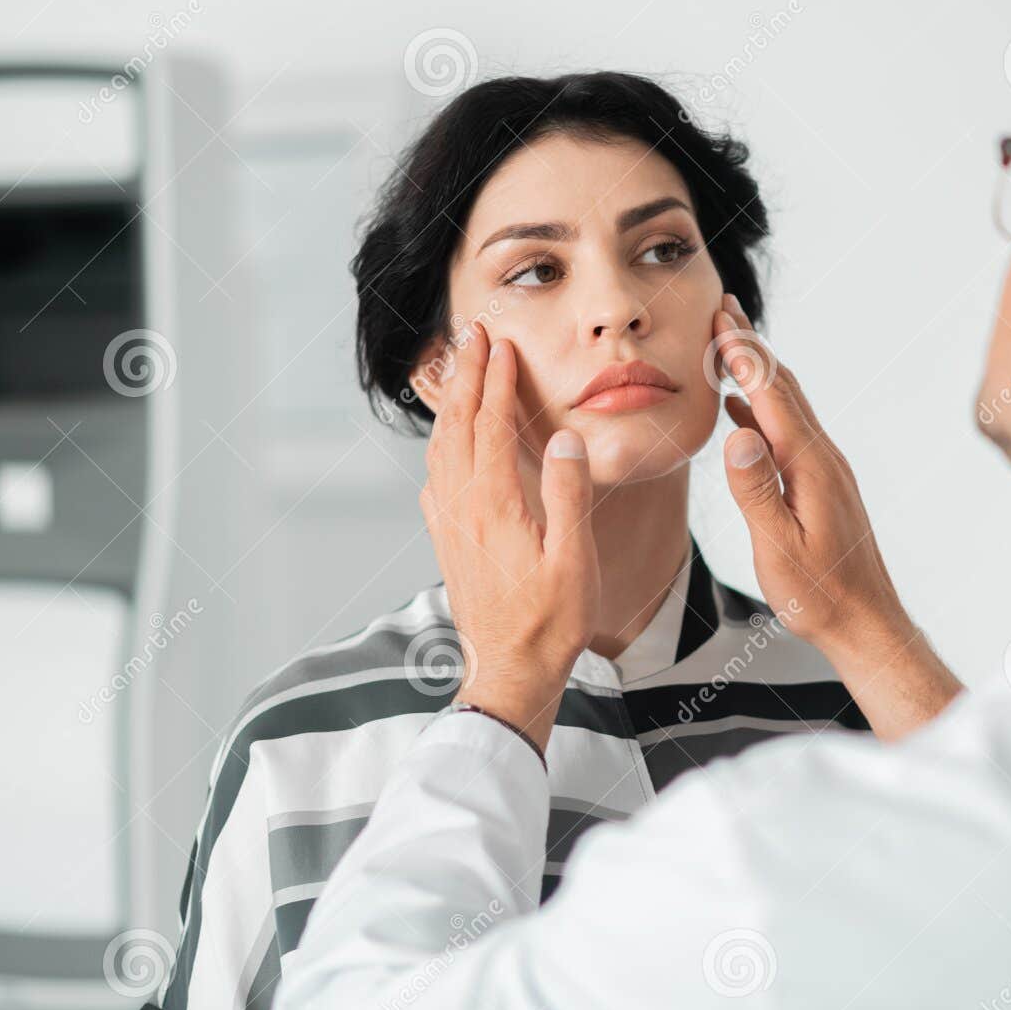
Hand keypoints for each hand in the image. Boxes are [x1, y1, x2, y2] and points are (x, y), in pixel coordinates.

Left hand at [419, 321, 598, 751]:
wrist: (509, 673)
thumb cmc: (551, 623)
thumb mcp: (575, 560)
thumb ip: (568, 495)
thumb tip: (563, 439)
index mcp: (494, 506)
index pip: (490, 426)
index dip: (496, 381)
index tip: (501, 345)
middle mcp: (462, 509)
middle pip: (456, 426)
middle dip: (465, 376)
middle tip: (472, 336)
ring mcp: (450, 526)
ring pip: (441, 449)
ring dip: (450, 405)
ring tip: (459, 372)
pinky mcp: (448, 543)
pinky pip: (436, 479)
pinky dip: (441, 445)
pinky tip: (446, 445)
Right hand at [713, 294, 961, 738]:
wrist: (866, 624)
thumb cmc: (820, 596)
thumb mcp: (778, 548)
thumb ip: (756, 490)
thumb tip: (736, 433)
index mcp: (810, 466)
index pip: (772, 395)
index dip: (745, 353)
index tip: (720, 317)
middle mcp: (823, 458)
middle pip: (784, 388)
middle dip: (752, 346)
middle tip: (723, 309)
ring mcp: (825, 470)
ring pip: (788, 407)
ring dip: (758, 373)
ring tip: (729, 347)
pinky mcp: (822, 486)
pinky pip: (788, 433)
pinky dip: (762, 410)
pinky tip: (741, 413)